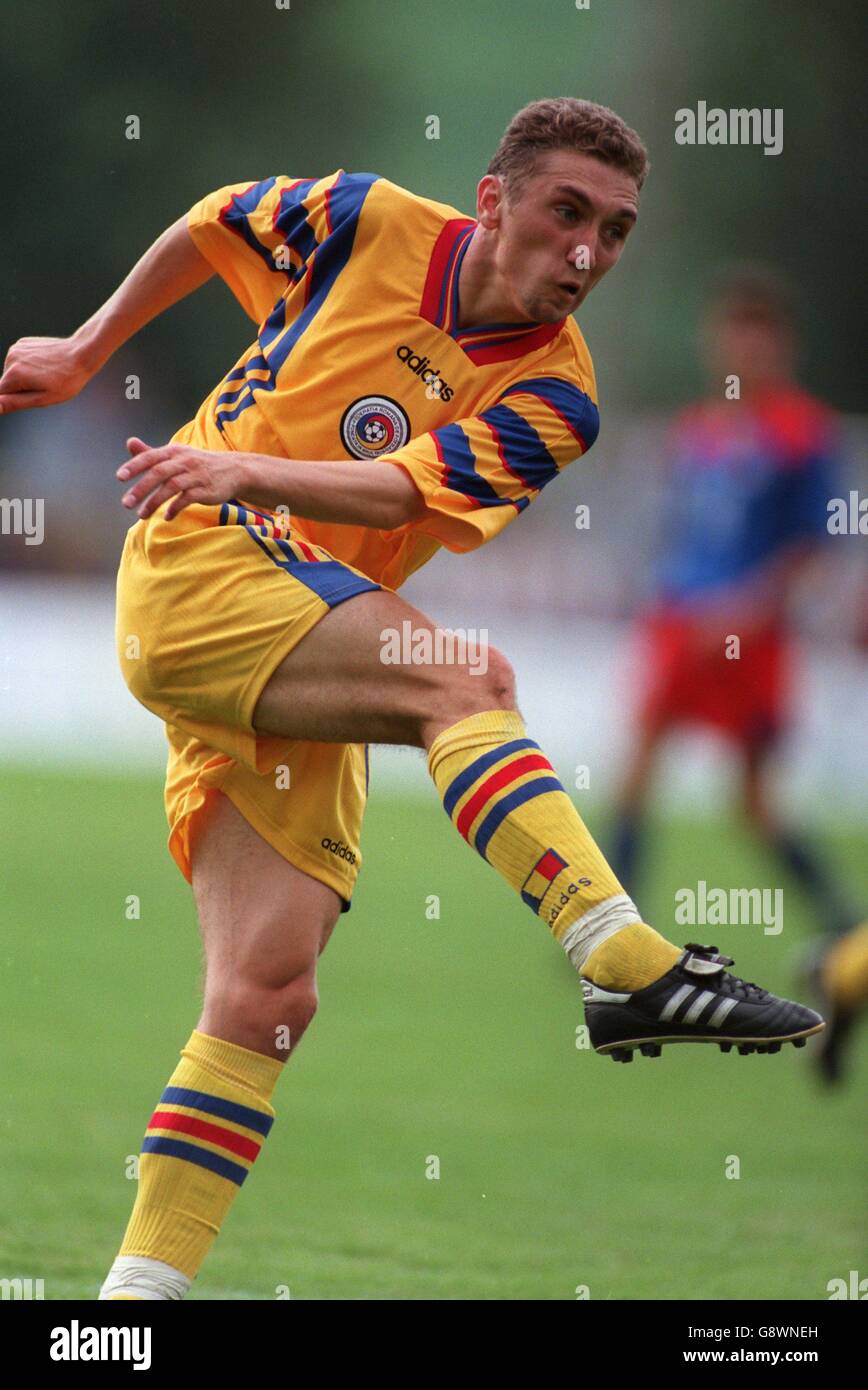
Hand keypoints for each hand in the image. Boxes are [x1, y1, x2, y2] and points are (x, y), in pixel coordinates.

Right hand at [0, 335, 95, 413]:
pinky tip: (46, 365)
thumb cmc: (67, 381)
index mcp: (14, 374)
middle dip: (21, 389)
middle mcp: (11, 358)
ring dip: (26, 378)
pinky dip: (29, 366)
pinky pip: (20, 361)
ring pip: (14, 372)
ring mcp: (16, 348)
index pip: (1, 395)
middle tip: (44, 387)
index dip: (14, 401)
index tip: (34, 395)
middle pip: (7, 383)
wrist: (81, 354)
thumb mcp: (43, 399)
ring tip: (47, 376)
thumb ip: (15, 403)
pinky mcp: (22, 343)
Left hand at [117, 438, 246, 519]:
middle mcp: (184, 461)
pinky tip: (167, 517)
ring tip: (141, 515)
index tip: (120, 477)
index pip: (151, 457)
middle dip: (141, 488)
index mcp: (174, 452)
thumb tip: (129, 442)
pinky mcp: (206, 490)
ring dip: (154, 502)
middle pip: (159, 473)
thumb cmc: (198, 464)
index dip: (135, 466)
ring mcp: (196, 475)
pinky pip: (187, 499)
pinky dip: (175, 508)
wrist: (234, 470)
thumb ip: (151, 453)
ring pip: (172, 487)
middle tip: (125, 503)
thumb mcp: (176, 455)